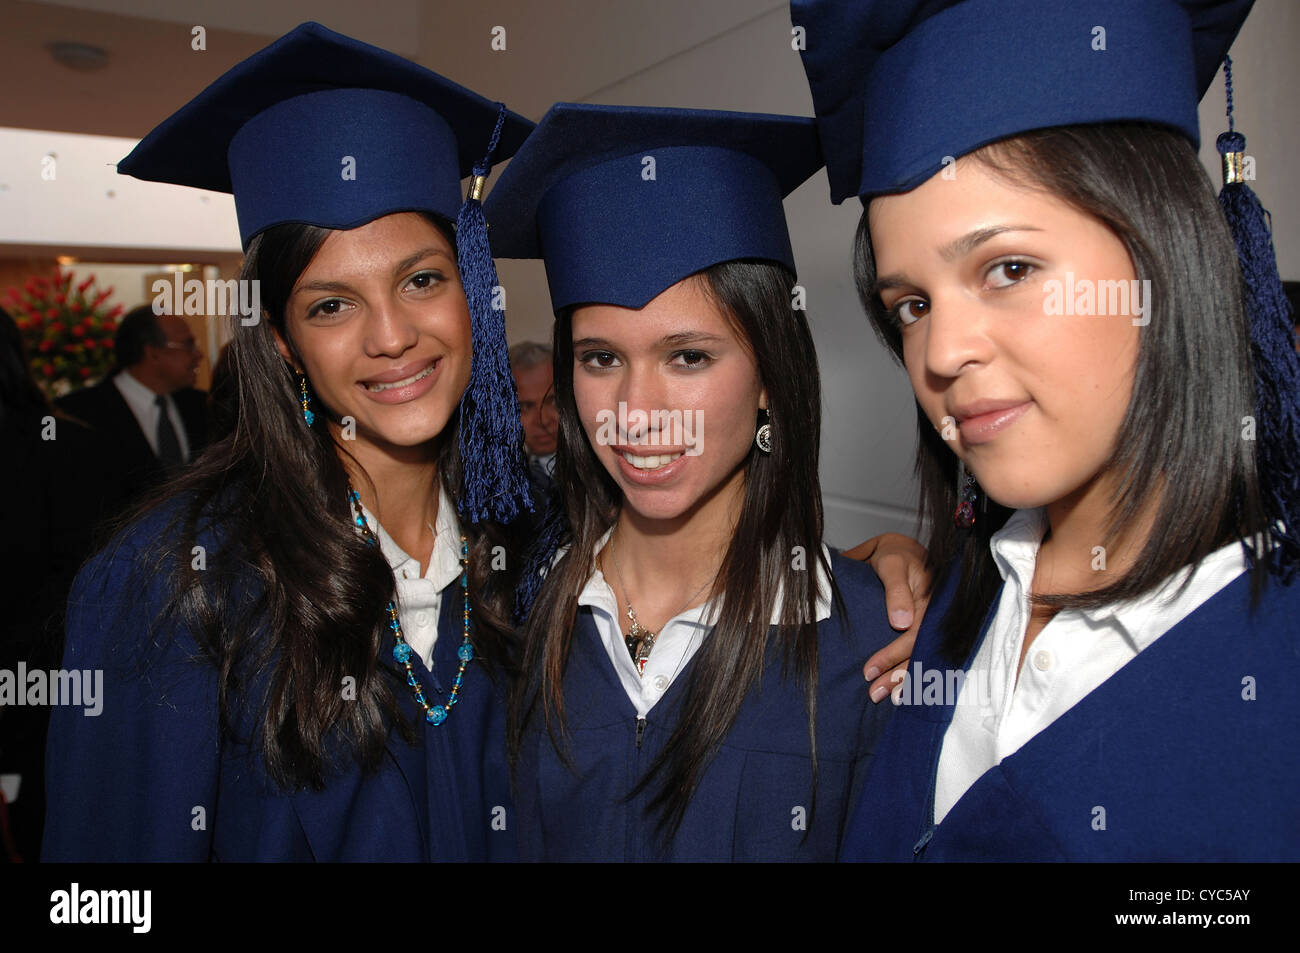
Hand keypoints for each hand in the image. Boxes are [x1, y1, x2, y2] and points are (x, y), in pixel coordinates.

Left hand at [843, 533, 930, 702]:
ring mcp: (934, 624)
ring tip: (887, 699)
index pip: (913, 636)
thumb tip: (902, 622)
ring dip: (904, 680)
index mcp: (929, 602)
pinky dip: (913, 674)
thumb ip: (897, 592)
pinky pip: (924, 655)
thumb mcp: (892, 565)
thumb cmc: (895, 557)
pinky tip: (903, 692)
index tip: (868, 671)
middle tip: (873, 693)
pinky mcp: (929, 630)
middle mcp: (935, 616)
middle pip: (918, 652)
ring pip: (922, 657)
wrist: (904, 553)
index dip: (892, 656)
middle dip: (896, 675)